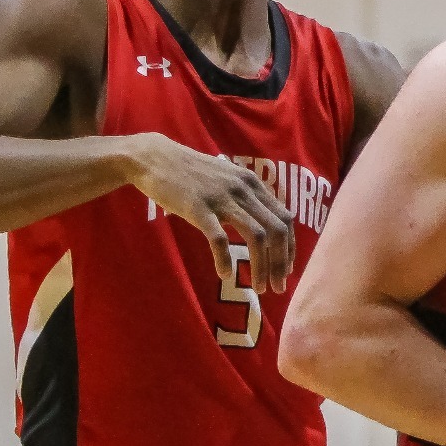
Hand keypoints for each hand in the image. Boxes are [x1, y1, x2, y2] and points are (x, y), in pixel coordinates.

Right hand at [126, 132, 295, 291]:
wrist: (155, 158)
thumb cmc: (192, 173)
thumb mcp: (227, 178)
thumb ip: (247, 198)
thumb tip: (264, 225)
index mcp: (253, 183)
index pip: (285, 218)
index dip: (290, 247)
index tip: (286, 269)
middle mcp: (243, 189)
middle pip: (277, 230)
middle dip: (281, 262)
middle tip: (278, 287)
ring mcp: (222, 198)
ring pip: (256, 236)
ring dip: (261, 266)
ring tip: (258, 287)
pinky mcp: (198, 207)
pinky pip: (219, 238)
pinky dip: (225, 260)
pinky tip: (225, 274)